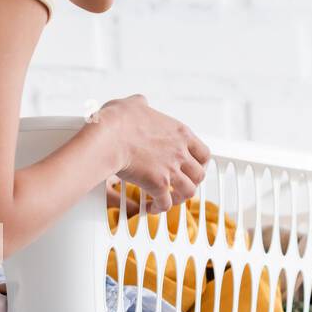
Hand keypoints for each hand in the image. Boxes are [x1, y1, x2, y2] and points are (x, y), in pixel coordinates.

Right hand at [95, 95, 210, 212]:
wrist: (108, 137)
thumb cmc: (118, 120)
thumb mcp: (134, 104)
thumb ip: (142, 104)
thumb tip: (141, 103)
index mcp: (180, 133)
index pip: (203, 152)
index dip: (200, 163)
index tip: (193, 168)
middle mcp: (180, 152)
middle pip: (200, 174)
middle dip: (192, 182)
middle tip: (182, 184)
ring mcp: (171, 169)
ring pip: (189, 191)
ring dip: (180, 198)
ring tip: (170, 199)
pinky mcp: (159, 184)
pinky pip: (166, 203)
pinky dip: (160, 208)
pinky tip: (152, 208)